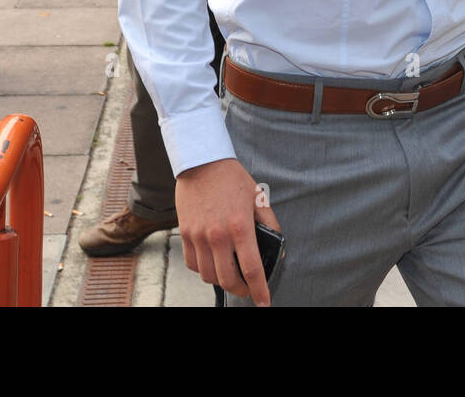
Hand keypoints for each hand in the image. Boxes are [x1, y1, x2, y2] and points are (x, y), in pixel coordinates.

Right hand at [175, 158, 280, 306]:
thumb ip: (270, 224)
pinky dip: (203, 269)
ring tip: (231, 274)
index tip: (264, 302)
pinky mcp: (185, 234)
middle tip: (248, 289)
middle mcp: (217, 235)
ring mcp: (198, 236)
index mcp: (240, 227)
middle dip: (241, 291)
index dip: (260, 290)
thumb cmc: (231, 178)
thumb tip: (278, 249)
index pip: (252, 269)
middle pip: (227, 280)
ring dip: (222, 280)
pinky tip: (212, 262)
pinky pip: (192, 264)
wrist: (201, 162)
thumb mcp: (258, 198)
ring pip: (208, 276)